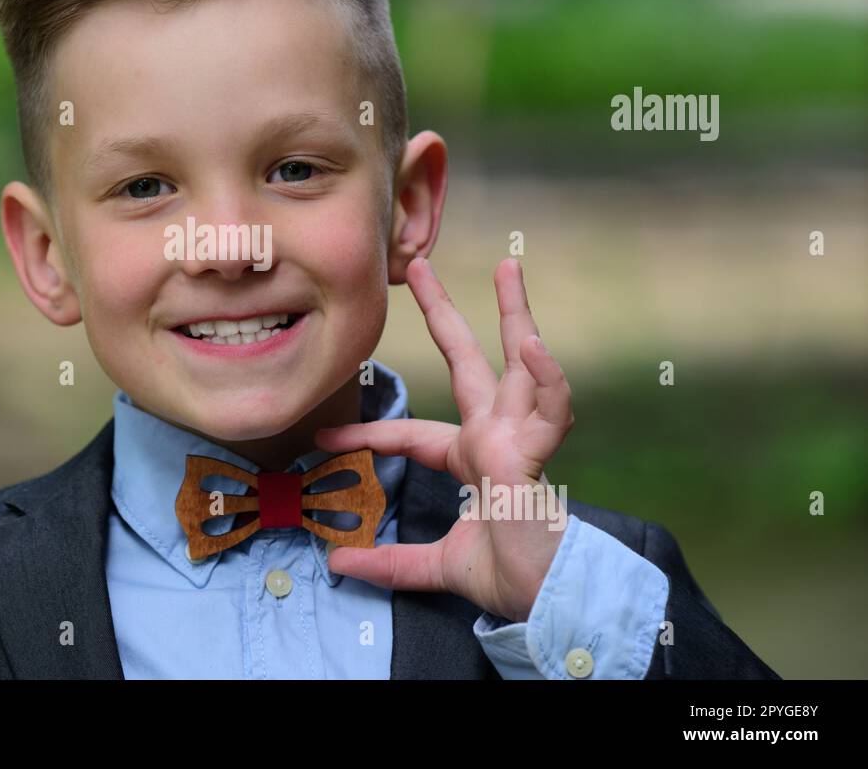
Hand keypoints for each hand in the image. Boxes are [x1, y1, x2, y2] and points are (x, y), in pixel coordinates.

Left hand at [316, 256, 573, 622]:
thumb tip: (337, 564)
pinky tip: (532, 344)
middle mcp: (495, 436)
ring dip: (516, 314)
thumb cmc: (508, 578)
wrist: (548, 604)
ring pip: (521, 363)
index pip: (408, 434)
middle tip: (419, 266)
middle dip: (444, 313)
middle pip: (467, 362)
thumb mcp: (435, 567)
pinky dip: (545, 375)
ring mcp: (520, 439)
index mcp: (471, 457)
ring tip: (507, 266)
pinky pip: (549, 407)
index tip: (321, 438)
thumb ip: (390, 562)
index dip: (364, 434)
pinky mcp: (540, 455)